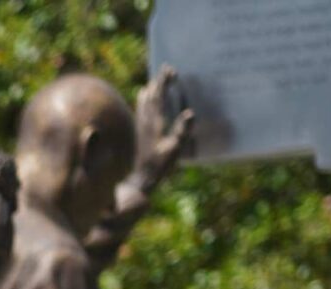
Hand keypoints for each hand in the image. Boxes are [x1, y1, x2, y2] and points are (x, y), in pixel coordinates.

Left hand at [133, 66, 195, 181]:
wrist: (140, 177)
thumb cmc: (160, 164)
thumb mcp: (175, 148)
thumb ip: (183, 131)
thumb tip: (190, 113)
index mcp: (155, 122)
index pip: (159, 97)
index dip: (164, 83)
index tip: (170, 69)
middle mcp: (146, 121)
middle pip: (152, 96)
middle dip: (160, 82)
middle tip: (167, 69)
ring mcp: (142, 126)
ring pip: (145, 102)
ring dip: (152, 90)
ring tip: (156, 80)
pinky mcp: (140, 132)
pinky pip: (141, 110)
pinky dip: (144, 100)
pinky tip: (142, 97)